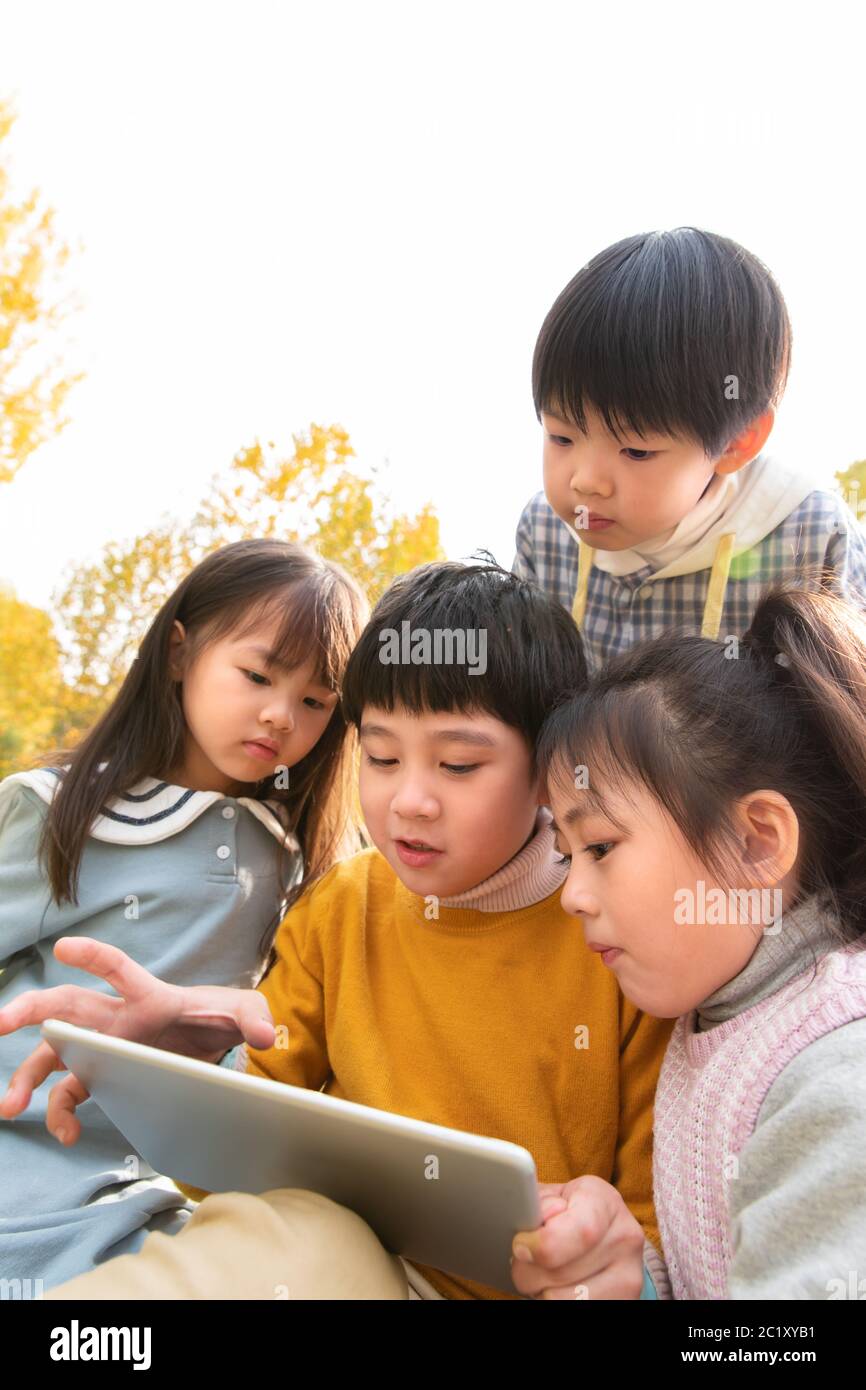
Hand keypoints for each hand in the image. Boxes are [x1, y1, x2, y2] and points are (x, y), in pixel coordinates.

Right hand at [0, 936, 275, 1144]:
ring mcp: (104, 1046)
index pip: (117, 969)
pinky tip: (63, 1134)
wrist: (209, 1042)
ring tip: (8, 1106)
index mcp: (147, 996)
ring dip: (27, 1076)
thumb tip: (266, 1033)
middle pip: (65, 1006)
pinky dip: (60, 1112)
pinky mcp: (103, 1074)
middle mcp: (116, 1017)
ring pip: (54, 1054)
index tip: (64, 947)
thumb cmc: (219, 1017)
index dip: (94, 956)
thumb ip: (254, 1016)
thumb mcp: (243, 1012)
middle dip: (30, 1010)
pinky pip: (70, 1091)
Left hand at [510, 1177, 644, 1299]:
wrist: (600, 1233)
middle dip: (527, 1270)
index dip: (542, 1244)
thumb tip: (537, 1225)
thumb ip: (539, 1204)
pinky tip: (557, 1286)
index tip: (520, 1245)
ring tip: (541, 1272)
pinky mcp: (625, 1302)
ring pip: (560, 1299)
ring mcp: (629, 1276)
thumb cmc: (565, 1211)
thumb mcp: (550, 1196)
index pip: (581, 1231)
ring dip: (538, 1290)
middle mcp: (625, 1238)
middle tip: (524, 1259)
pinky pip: (570, 1311)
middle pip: (560, 1272)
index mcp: (605, 1201)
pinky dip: (552, 1300)